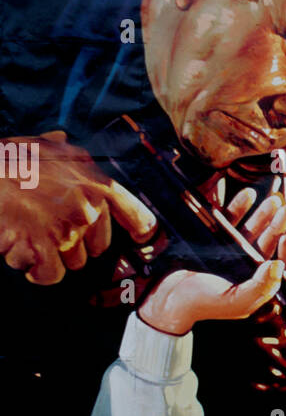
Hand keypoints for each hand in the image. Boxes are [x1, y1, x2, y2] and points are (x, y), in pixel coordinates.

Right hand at [0, 131, 156, 284]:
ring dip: (50, 255)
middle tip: (47, 228)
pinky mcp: (41, 248)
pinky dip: (35, 270)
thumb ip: (62, 151)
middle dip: (74, 244)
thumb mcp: (42, 145)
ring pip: (72, 262)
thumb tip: (62, 141)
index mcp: (93, 182)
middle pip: (96, 247)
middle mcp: (86, 208)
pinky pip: (49, 274)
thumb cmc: (8, 160)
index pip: (133, 212)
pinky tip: (21, 252)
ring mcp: (65, 230)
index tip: (142, 237)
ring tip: (28, 234)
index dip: (140, 227)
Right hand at [138, 186, 285, 334]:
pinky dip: (239, 205)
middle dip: (276, 225)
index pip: (277, 265)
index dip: (285, 251)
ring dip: (262, 214)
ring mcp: (227, 250)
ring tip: (272, 200)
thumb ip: (260, 287)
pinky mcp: (210, 237)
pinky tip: (248, 194)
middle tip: (285, 209)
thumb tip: (279, 265)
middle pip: (265, 242)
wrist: (163, 295)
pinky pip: (228, 218)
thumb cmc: (200, 303)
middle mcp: (243, 266)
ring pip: (250, 228)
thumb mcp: (235, 301)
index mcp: (252, 283)